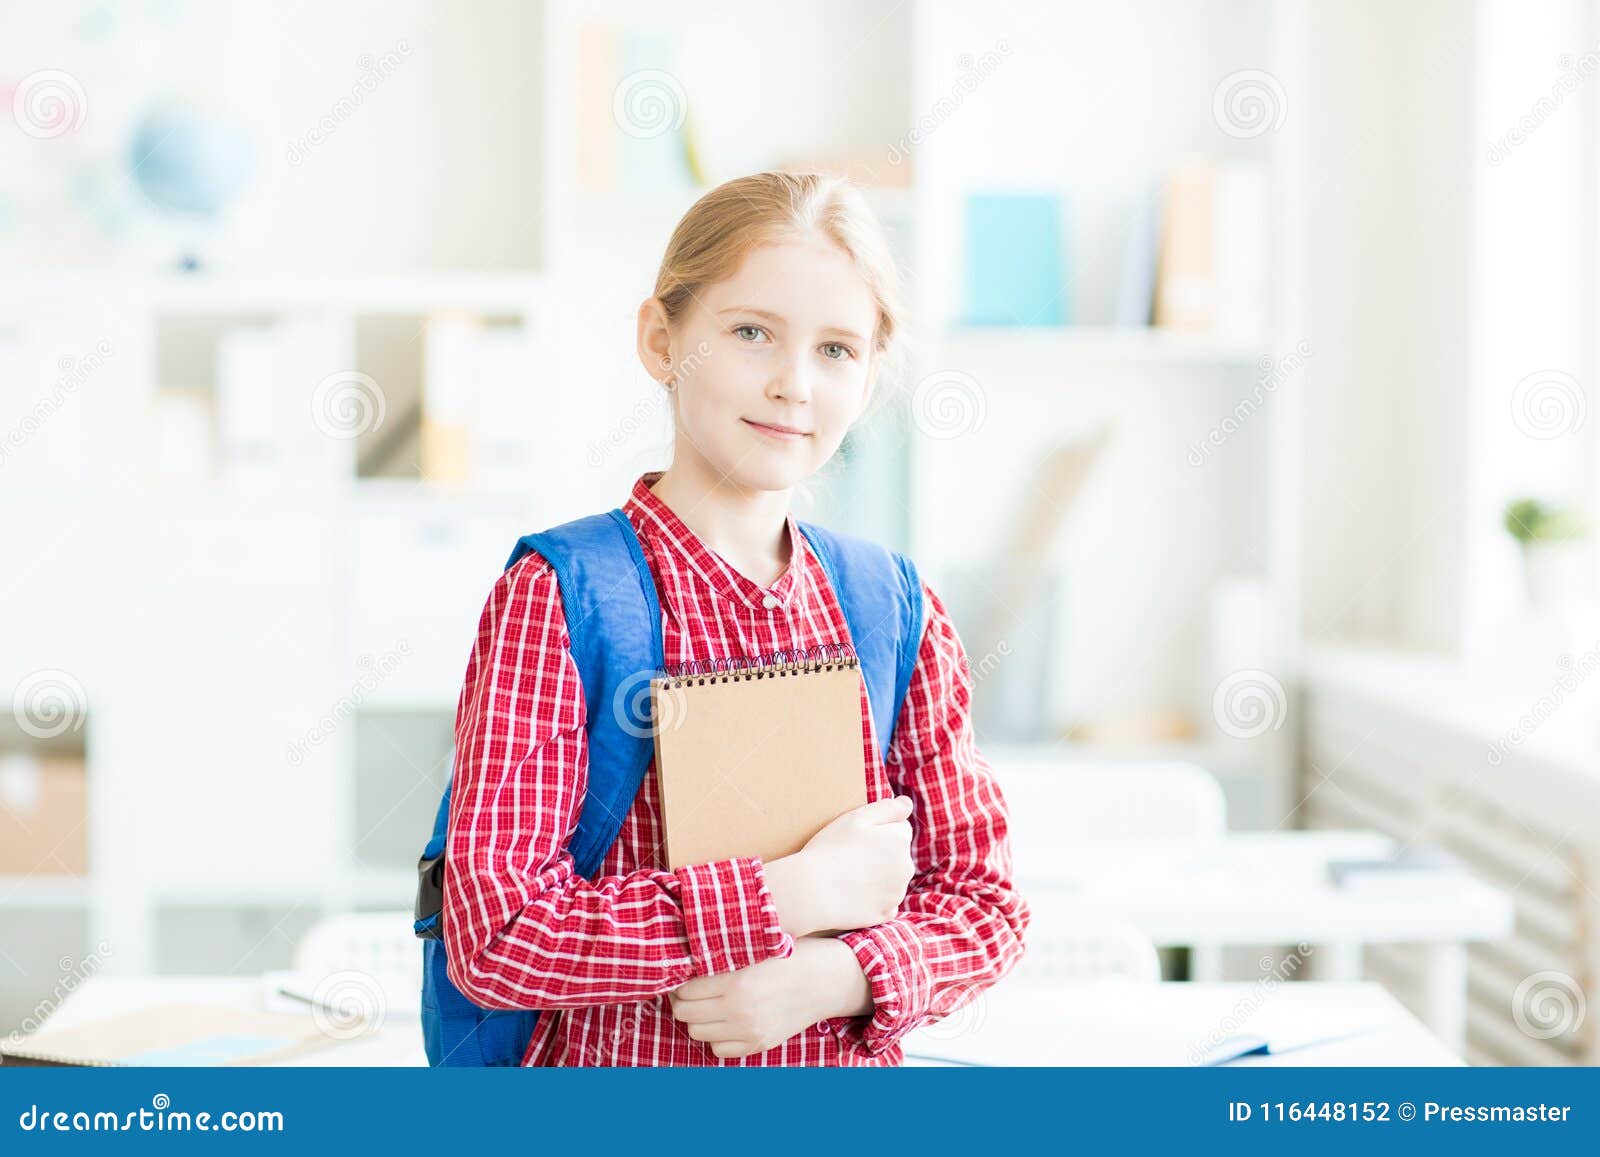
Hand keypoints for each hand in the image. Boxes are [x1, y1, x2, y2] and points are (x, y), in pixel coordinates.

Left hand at [668, 937, 871, 1058]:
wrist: (827, 980)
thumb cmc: (792, 955)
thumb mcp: (756, 947)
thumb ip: (724, 956)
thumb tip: (687, 959)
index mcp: (737, 982)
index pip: (686, 990)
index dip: (679, 982)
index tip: (682, 975)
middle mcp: (740, 1011)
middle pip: (686, 1015)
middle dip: (681, 1001)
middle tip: (687, 990)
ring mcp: (750, 1032)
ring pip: (698, 1034)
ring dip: (696, 1019)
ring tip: (704, 1004)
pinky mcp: (759, 1044)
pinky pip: (719, 1050)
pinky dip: (715, 1037)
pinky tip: (723, 1020)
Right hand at [762, 796, 914, 936]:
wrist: (812, 891)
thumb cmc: (831, 849)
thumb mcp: (857, 818)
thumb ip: (888, 808)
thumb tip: (907, 804)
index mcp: (900, 840)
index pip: (900, 828)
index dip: (879, 830)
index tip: (859, 837)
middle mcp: (906, 867)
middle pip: (897, 855)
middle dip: (881, 853)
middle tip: (851, 856)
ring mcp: (897, 893)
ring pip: (891, 878)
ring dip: (878, 876)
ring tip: (849, 875)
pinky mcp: (885, 914)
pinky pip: (884, 902)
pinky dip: (873, 898)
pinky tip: (853, 894)